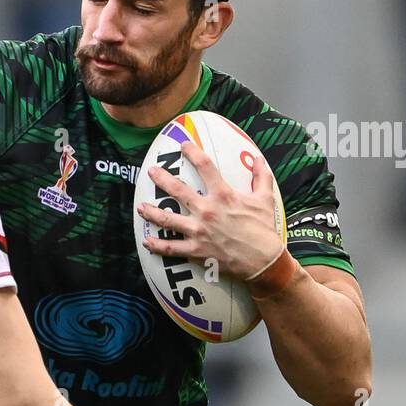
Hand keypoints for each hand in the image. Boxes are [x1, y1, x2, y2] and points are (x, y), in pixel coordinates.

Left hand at [138, 142, 282, 280]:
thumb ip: (261, 176)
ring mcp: (198, 230)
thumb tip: (258, 158)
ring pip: (167, 219)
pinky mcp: (195, 249)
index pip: (205, 166)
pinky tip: (147, 242)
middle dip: (161, 178)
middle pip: (177, 190)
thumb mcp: (265, 199)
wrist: (263, 260)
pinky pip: (171, 247)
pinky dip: (157, 246)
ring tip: (140, 208)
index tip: (184, 146)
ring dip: (151, 212)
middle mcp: (206, 210)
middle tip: (151, 172)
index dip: (193, 152)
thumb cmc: (263, 229)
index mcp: (223, 195)